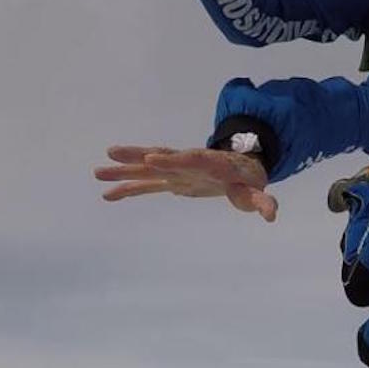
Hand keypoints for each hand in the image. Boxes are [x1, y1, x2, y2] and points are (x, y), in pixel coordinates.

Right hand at [94, 145, 277, 221]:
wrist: (242, 169)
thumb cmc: (249, 180)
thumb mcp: (257, 191)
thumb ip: (262, 202)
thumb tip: (271, 215)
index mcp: (209, 163)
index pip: (189, 159)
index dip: (171, 159)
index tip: (151, 158)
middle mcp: (188, 164)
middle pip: (160, 157)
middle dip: (137, 155)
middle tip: (111, 152)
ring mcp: (177, 171)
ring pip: (147, 169)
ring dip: (124, 171)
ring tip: (97, 172)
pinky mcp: (172, 181)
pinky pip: (147, 185)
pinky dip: (128, 189)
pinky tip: (107, 194)